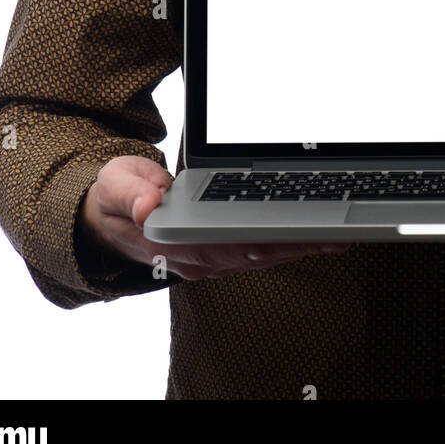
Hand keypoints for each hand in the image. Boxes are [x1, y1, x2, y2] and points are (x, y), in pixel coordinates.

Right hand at [77, 156, 350, 280]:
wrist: (107, 214)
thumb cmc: (117, 195)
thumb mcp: (117, 185)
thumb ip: (133, 194)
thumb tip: (149, 205)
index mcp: (175, 240)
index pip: (226, 243)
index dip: (261, 241)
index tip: (292, 236)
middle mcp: (196, 257)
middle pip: (255, 253)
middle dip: (296, 245)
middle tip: (334, 235)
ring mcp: (209, 258)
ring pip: (262, 256)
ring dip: (299, 248)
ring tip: (337, 237)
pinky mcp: (218, 252)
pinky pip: (259, 252)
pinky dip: (287, 245)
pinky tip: (312, 239)